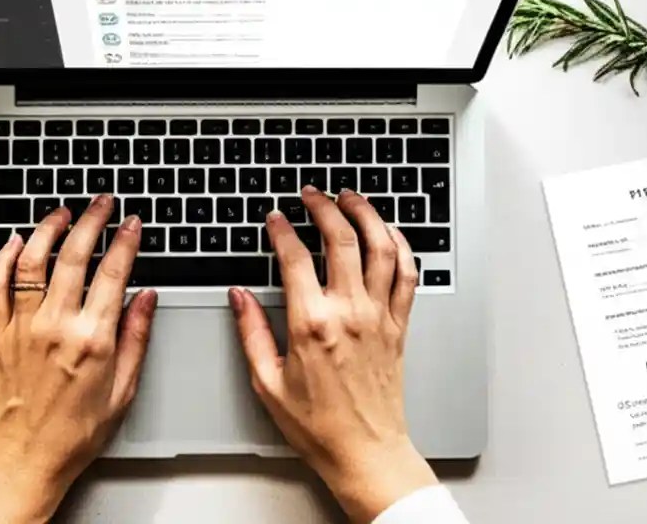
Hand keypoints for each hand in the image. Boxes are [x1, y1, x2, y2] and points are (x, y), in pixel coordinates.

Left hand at [0, 195, 157, 523]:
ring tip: (63, 212)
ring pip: (33, 261)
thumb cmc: (73, 434)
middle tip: (102, 202)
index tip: (131, 223)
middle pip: (74, 255)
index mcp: (92, 340)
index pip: (113, 273)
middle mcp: (55, 327)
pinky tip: (16, 241)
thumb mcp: (123, 390)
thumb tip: (146, 299)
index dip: (125, 241)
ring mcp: (23, 327)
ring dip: (49, 228)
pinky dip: (5, 257)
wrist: (26, 457)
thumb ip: (136, 338)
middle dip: (92, 220)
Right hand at [230, 186, 436, 522]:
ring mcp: (378, 316)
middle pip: (341, 239)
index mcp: (312, 325)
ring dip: (366, 215)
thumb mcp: (267, 382)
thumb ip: (251, 332)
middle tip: (312, 194)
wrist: (366, 451)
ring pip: (380, 248)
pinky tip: (388, 233)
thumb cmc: (318, 426)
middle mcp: (349, 313)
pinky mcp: (398, 326)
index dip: (282, 230)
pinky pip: (407, 275)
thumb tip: (239, 297)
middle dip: (324, 207)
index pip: (294, 258)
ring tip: (351, 198)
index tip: (275, 218)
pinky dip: (400, 246)